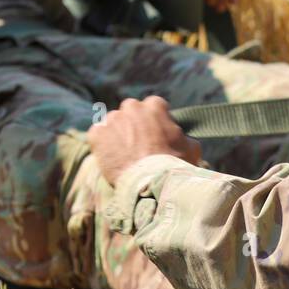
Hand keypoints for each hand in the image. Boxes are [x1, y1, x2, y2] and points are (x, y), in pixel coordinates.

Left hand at [87, 96, 201, 185]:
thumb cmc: (174, 166)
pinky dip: (102, 145)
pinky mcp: (96, 134)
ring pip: (114, 124)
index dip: (156, 124)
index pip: (154, 108)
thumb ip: (184, 137)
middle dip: (134, 126)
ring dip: (118, 135)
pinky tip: (112, 158)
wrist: (151, 183)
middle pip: (131, 113)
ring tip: (125, 156)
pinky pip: (97, 136)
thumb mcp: (192, 148)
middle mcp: (131, 107)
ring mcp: (112, 119)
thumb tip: (183, 139)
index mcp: (155, 105)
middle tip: (139, 146)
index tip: (157, 138)